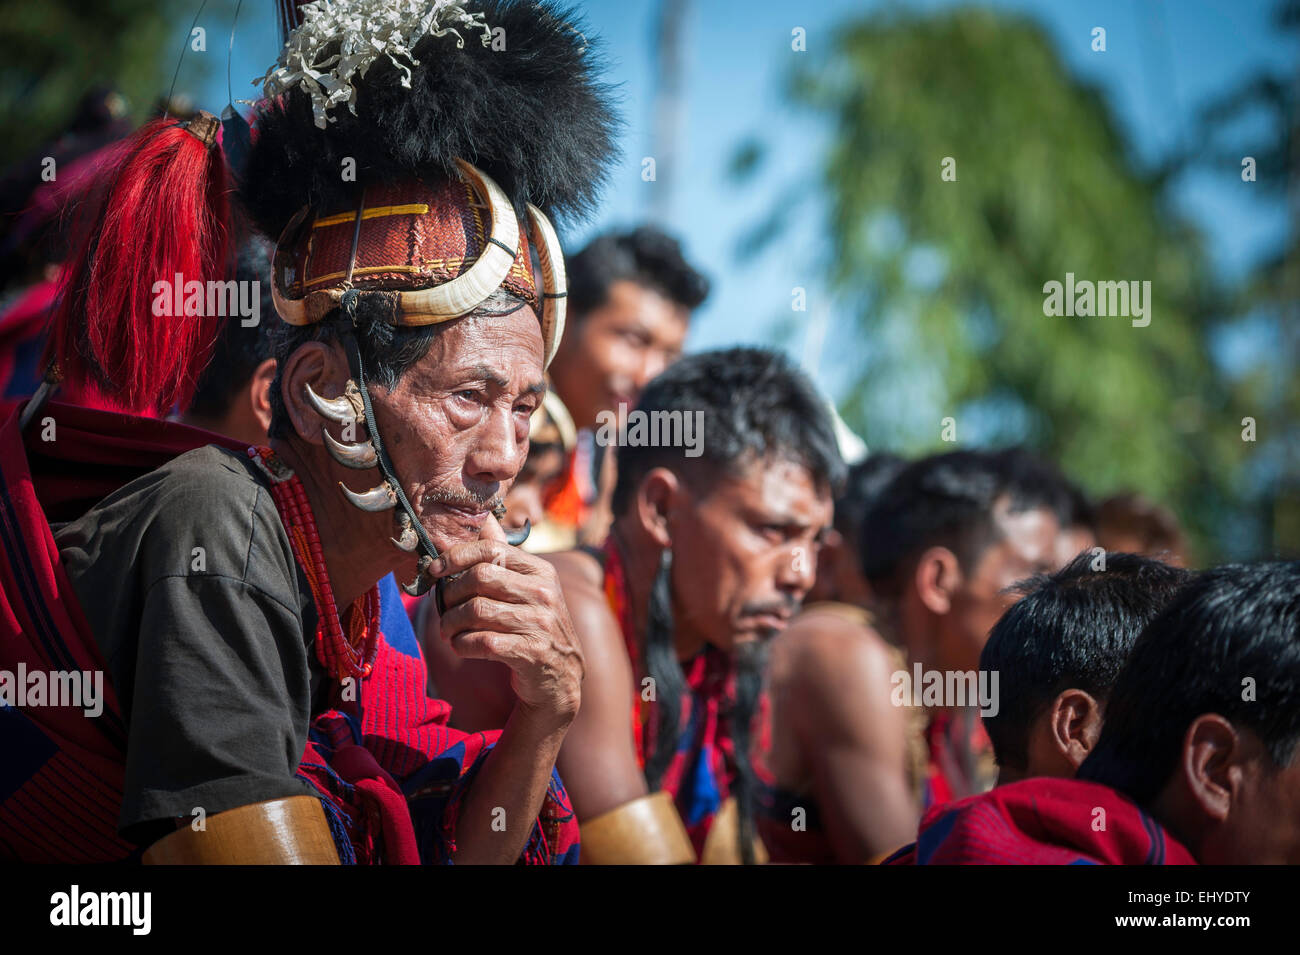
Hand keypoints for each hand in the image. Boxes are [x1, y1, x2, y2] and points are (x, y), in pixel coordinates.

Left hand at [434, 515, 584, 722]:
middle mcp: (544, 593)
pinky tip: (461, 646)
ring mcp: (541, 623)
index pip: (492, 549)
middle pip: (480, 577)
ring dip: (451, 623)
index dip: (457, 556)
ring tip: (447, 631)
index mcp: (541, 571)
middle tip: (443, 609)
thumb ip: (505, 559)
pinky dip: (462, 645)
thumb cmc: (534, 628)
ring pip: (476, 610)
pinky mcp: (532, 653)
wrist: (560, 678)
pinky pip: (482, 642)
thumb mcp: (528, 590)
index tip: (435, 569)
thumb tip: (484, 520)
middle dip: (450, 594)